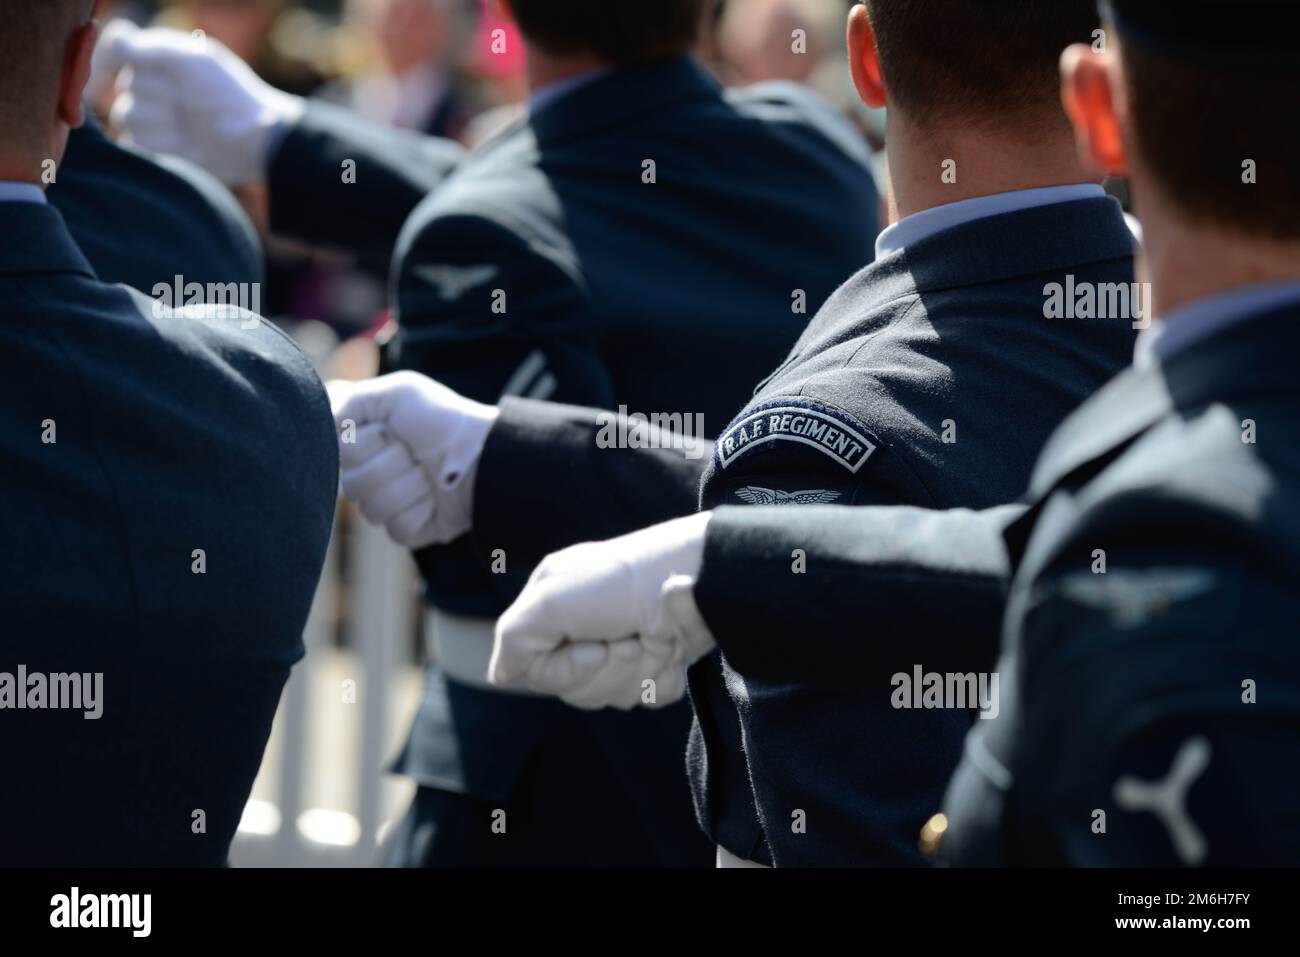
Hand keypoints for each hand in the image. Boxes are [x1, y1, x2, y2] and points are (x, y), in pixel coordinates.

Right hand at [95, 20, 303, 184]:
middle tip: (189, 105)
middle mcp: (148, 87)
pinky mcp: (152, 152)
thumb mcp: (194, 60)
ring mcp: (148, 121)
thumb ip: (150, 47)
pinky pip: (134, 145)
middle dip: (161, 96)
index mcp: (157, 59)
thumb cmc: (229, 95)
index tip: (117, 68)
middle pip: (125, 86)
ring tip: (190, 128)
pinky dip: (163, 146)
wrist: (253, 142)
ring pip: (127, 117)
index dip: (111, 59)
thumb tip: (116, 43)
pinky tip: (187, 146)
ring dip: (164, 123)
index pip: (115, 49)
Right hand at [330, 372, 498, 548]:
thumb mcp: (398, 393)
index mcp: (360, 442)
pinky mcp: (405, 529)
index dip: (365, 442)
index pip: (336, 452)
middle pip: (350, 485)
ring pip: (371, 509)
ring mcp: (385, 503)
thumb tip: (322, 426)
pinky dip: (419, 509)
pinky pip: (395, 528)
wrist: (485, 454)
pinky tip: (434, 497)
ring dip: (407, 487)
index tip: (391, 429)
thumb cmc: (442, 420)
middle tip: (415, 452)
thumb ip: (350, 402)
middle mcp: (367, 473)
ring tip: (428, 474)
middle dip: (390, 464)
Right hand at [490, 513, 717, 709]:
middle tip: (629, 640)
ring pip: (616, 695)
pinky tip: (672, 647)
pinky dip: (664, 674)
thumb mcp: (553, 598)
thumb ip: (515, 636)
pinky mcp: (660, 658)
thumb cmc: (624, 581)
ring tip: (653, 637)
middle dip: (608, 670)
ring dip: (639, 669)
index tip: (595, 645)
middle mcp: (584, 627)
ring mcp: (624, 644)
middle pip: (578, 691)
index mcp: (553, 608)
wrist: (701, 576)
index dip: (568, 669)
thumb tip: (499, 676)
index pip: (538, 672)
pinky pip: (652, 694)